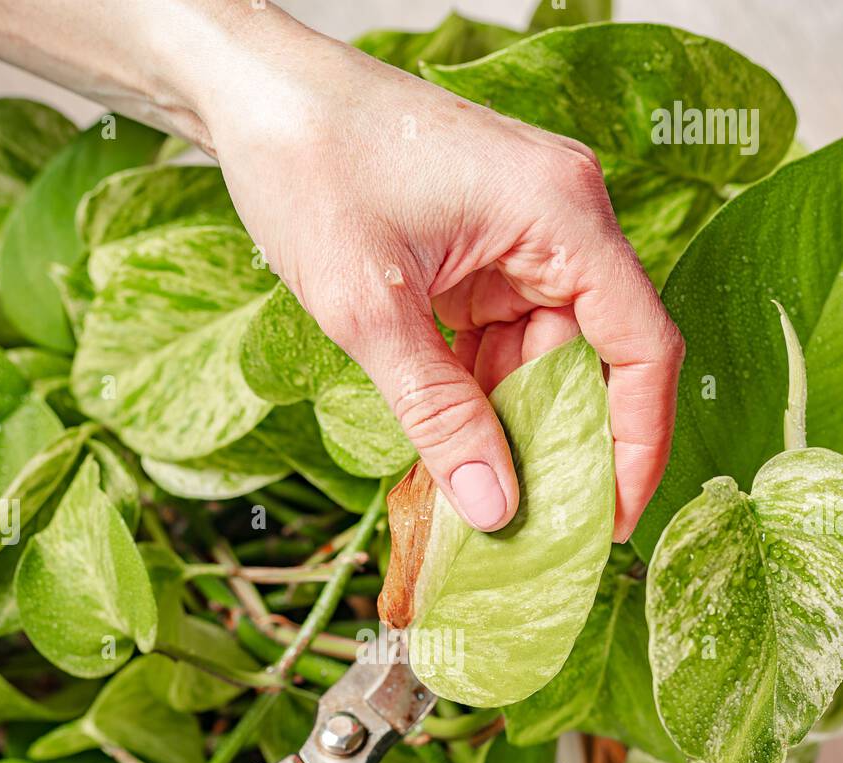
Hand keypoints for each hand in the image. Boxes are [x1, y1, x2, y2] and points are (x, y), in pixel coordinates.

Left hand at [202, 17, 683, 538]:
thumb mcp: (369, 310)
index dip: (639, 444)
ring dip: (516, 430)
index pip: (643, 346)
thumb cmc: (308, 164)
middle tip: (539, 534)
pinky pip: (504, 343)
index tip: (613, 520)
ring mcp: (523, 237)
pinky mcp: (485, 252)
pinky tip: (459, 452)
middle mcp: (561, 221)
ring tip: (487, 506)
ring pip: (544, 360)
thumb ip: (438, 415)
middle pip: (594, 360)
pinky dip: (482, 398)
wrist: (254, 93)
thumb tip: (494, 508)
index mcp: (560, 214)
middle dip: (564, 450)